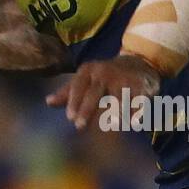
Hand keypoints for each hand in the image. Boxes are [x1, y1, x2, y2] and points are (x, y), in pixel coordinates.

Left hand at [45, 54, 161, 129]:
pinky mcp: (141, 85)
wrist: (137, 62)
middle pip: (95, 92)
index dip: (73, 101)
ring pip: (117, 97)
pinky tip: (132, 124)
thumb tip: (47, 102)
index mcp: (89, 70)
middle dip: (87, 109)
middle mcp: (105, 72)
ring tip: (111, 124)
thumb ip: (68, 92)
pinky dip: (136, 112)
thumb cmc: (105, 76)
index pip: (78, 85)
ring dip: (115, 111)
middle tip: (79, 126)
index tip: (69, 118)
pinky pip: (137, 100)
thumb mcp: (85, 79)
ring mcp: (124, 78)